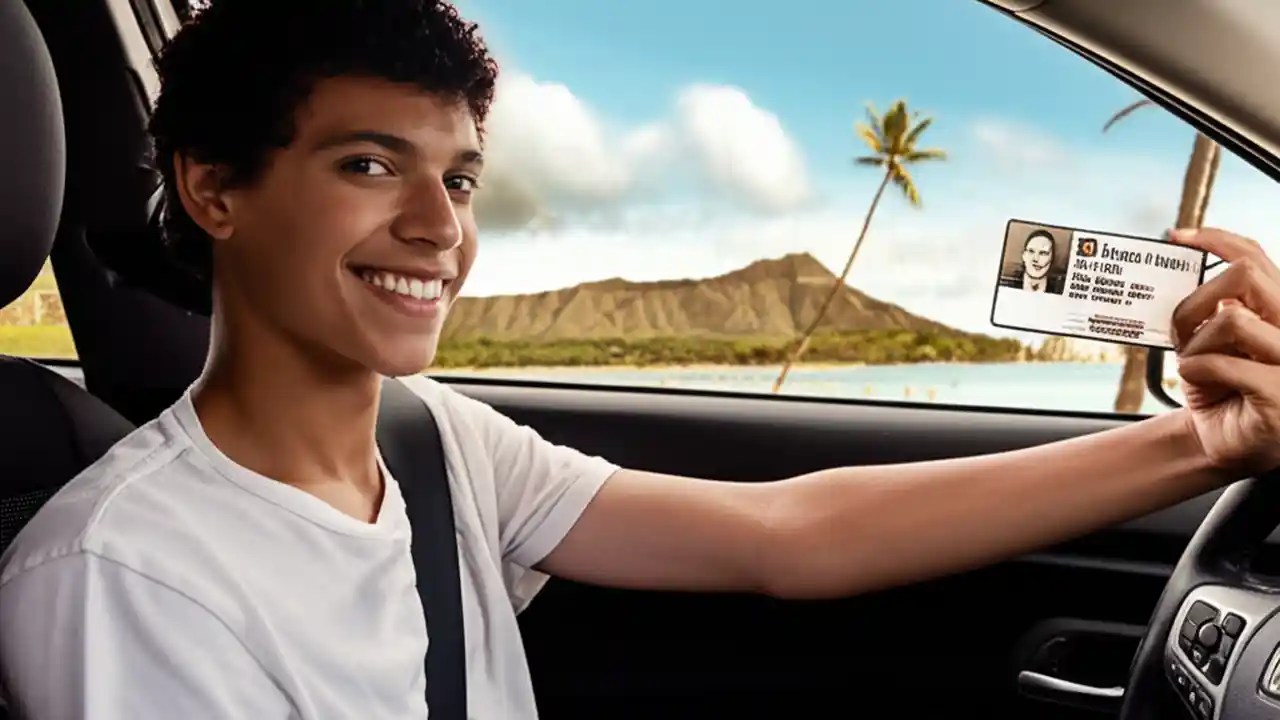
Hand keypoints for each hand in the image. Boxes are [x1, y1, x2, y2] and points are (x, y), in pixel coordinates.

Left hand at [1170, 228, 1279, 473]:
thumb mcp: (1210, 340)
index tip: (1178, 236)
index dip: (1216, 239)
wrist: (1226, 444)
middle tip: (1182, 329)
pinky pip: (1223, 362)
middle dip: (1198, 298)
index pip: (1255, 256)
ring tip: (1197, 366)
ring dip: (1196, 344)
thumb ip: (1211, 307)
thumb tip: (1190, 266)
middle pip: (1245, 275)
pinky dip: (1198, 369)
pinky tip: (1199, 380)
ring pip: (1232, 318)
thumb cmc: (1220, 389)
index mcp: (1279, 309)